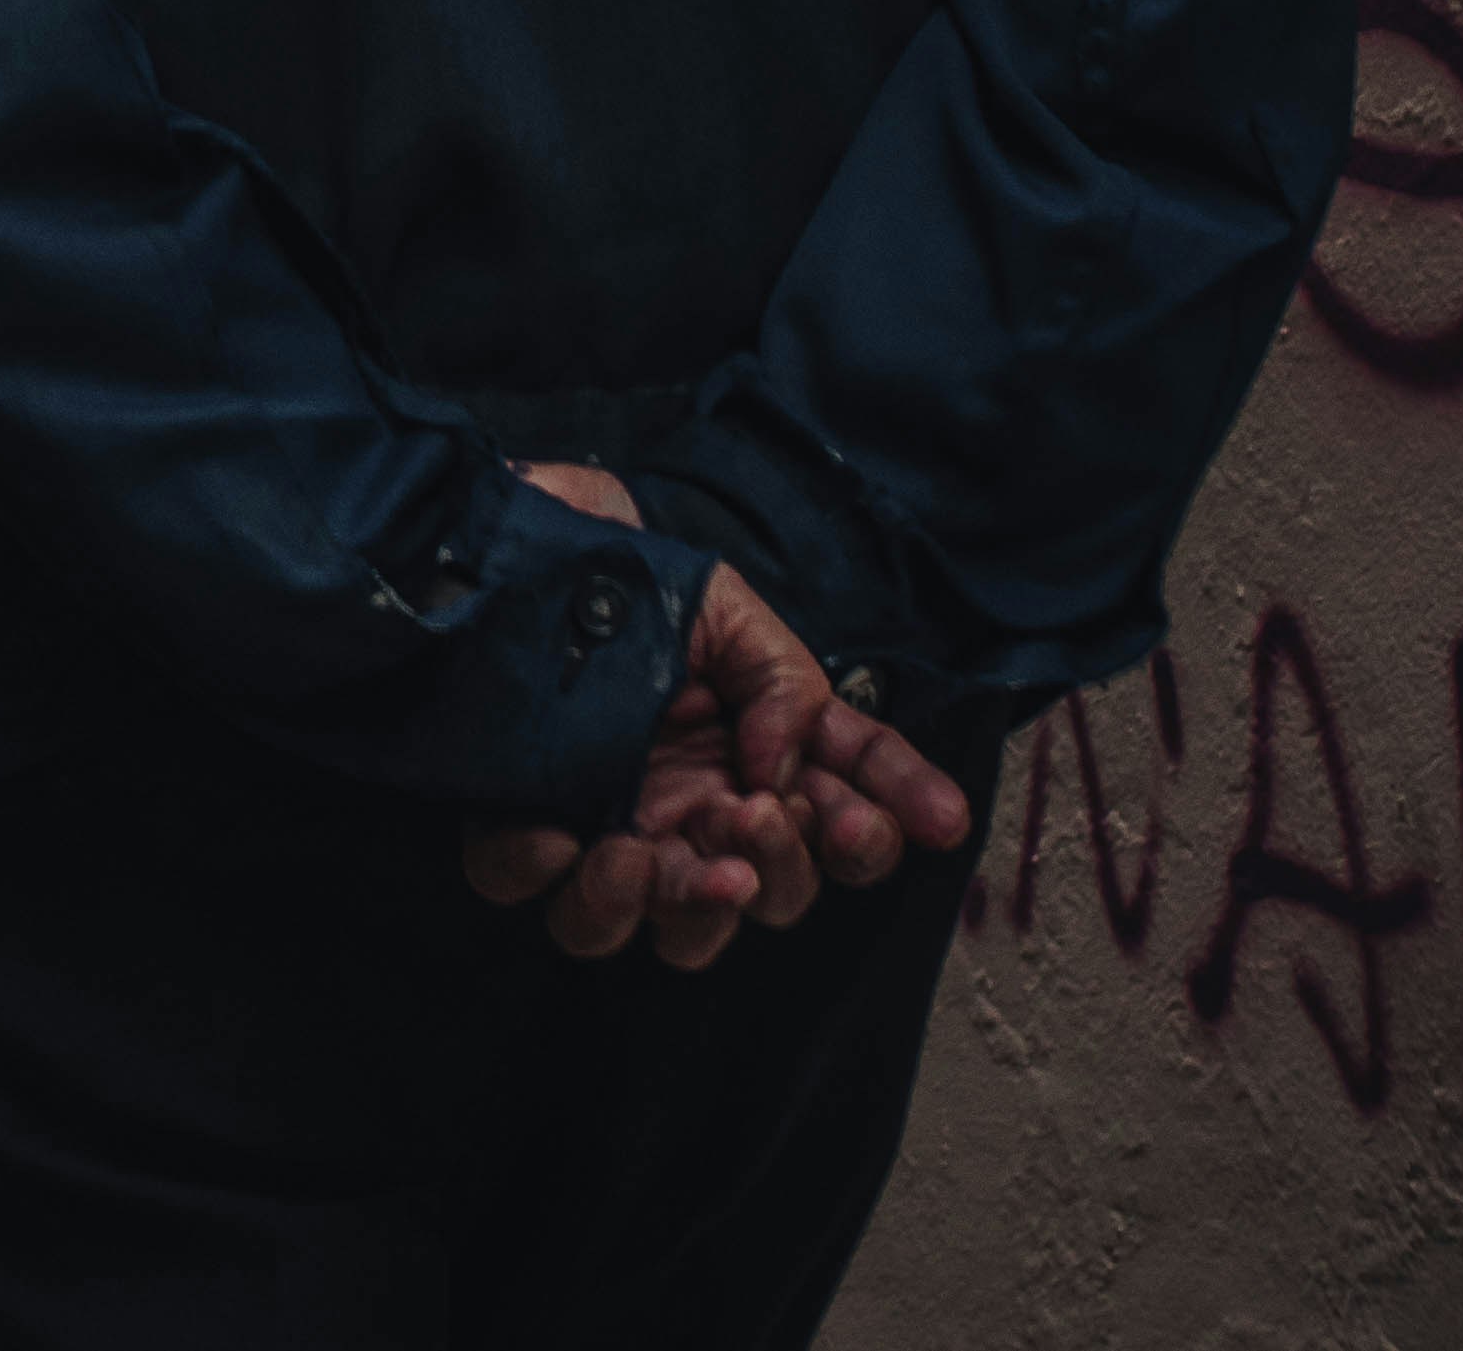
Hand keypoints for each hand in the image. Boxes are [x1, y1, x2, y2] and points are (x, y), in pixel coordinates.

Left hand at [463, 468, 971, 970]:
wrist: (528, 530)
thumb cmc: (637, 577)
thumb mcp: (727, 608)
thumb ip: (782, 679)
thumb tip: (788, 764)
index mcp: (761, 759)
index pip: (848, 812)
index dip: (890, 824)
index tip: (935, 821)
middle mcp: (701, 811)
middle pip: (772, 895)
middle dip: (783, 870)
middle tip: (762, 814)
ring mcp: (622, 832)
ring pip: (670, 932)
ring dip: (680, 908)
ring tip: (649, 851)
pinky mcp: (530, 830)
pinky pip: (539, 892)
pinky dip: (553, 877)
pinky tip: (563, 833)